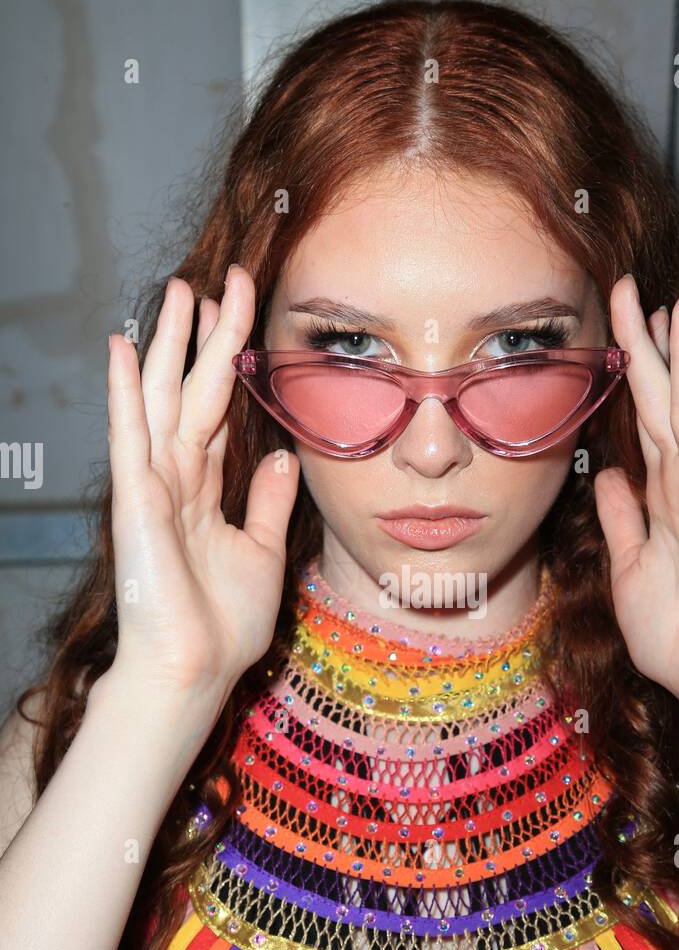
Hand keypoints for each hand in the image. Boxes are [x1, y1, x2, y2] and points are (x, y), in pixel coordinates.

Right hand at [105, 265, 298, 702]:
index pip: (216, 410)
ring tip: (176, 291)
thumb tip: (284, 458)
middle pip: (192, 391)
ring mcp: (153, 485)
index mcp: (204, 490)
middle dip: (205, 337)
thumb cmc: (223, 623)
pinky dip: (125, 389)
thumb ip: (268, 502)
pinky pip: (131, 433)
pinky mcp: (136, 498)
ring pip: (163, 398)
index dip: (228, 362)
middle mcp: (176, 479)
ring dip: (170, 344)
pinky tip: (122, 346)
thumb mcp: (262, 551)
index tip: (240, 314)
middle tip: (215, 281)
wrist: (195, 668)